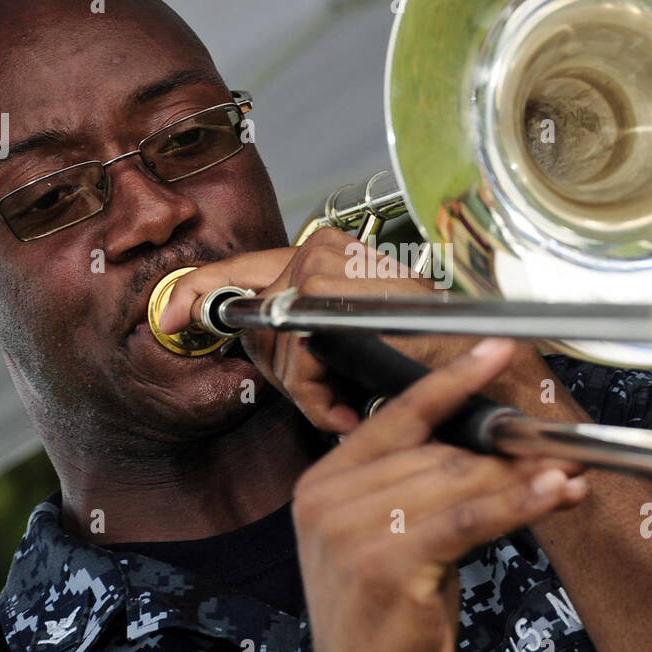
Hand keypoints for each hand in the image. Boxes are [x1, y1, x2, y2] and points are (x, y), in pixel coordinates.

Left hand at [158, 228, 563, 432]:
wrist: (478, 380)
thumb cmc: (422, 368)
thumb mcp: (347, 348)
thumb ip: (295, 336)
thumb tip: (229, 330)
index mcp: (321, 256)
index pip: (238, 270)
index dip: (199, 294)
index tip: (173, 316)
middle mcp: (319, 249)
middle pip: (254, 318)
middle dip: (284, 374)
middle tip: (328, 400)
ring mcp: (323, 263)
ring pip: (274, 341)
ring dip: (307, 389)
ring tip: (348, 401)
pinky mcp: (328, 286)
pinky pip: (295, 349)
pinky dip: (317, 388)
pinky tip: (348, 399)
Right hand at [294, 337, 587, 651]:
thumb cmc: (381, 623)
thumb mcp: (392, 541)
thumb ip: (426, 490)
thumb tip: (497, 452)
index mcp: (323, 485)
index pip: (396, 417)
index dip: (450, 381)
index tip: (493, 352)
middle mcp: (328, 501)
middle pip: (439, 454)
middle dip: (504, 455)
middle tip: (556, 450)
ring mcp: (351, 532)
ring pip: (459, 483)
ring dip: (521, 480)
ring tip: (566, 477)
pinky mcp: (387, 564)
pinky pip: (469, 519)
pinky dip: (517, 503)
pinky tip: (551, 492)